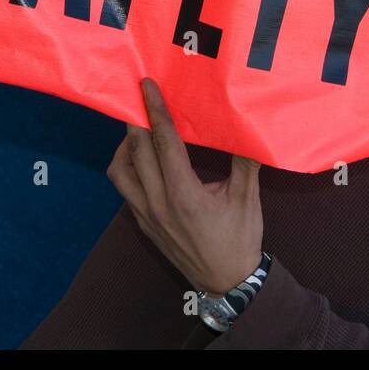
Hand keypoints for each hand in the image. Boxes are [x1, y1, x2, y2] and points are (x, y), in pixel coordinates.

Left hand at [108, 76, 264, 294]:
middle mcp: (158, 203)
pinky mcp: (143, 224)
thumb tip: (248, 127)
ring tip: (138, 129)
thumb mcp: (247, 198)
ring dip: (125, 146)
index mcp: (184, 194)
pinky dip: (128, 167)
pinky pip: (125, 189)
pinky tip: (142, 157)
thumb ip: (245, 161)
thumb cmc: (239, 239)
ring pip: (120, 172)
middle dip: (135, 119)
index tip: (146, 86)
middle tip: (138, 96)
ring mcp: (147, 215)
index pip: (164, 142)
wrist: (226, 283)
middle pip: (136, 151)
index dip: (154, 111)